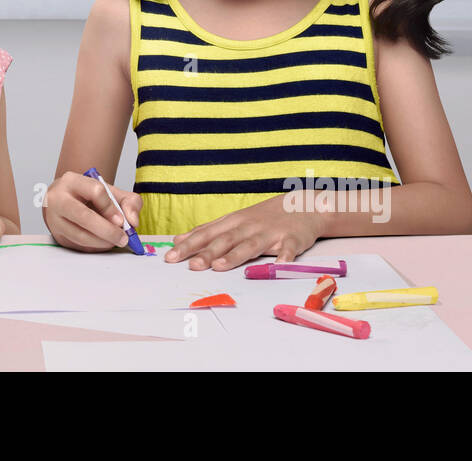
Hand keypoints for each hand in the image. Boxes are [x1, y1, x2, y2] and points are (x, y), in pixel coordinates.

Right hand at [41, 170, 141, 251]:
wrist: (66, 201)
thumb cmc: (88, 196)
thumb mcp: (111, 192)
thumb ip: (129, 202)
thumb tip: (132, 221)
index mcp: (72, 181)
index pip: (95, 191)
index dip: (111, 208)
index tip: (122, 221)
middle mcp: (58, 198)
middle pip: (84, 216)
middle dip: (107, 231)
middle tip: (123, 238)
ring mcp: (54, 218)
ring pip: (79, 235)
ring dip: (102, 242)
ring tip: (115, 241)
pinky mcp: (56, 235)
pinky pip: (77, 246)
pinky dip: (94, 248)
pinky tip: (103, 244)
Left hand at [163, 194, 325, 270]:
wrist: (302, 205)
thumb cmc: (263, 217)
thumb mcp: (233, 221)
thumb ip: (207, 231)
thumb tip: (178, 240)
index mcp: (232, 223)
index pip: (206, 234)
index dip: (188, 246)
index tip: (169, 258)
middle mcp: (247, 226)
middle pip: (224, 240)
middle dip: (206, 253)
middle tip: (190, 266)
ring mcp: (270, 232)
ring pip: (250, 245)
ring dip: (234, 256)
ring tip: (219, 267)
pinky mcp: (292, 239)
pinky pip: (288, 250)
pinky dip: (284, 258)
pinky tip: (278, 266)